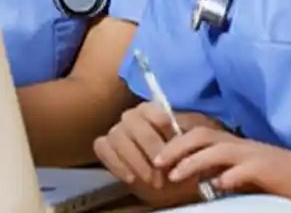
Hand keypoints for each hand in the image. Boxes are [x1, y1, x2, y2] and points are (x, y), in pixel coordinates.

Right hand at [92, 102, 224, 191]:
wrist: (164, 178)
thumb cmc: (177, 159)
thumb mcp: (187, 149)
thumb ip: (185, 141)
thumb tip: (183, 140)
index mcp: (153, 111)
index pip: (158, 114)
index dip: (167, 134)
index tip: (175, 153)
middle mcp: (131, 116)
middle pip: (136, 125)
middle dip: (151, 150)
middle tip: (162, 171)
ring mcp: (116, 130)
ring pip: (119, 138)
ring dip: (136, 161)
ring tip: (151, 180)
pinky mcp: (103, 145)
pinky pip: (104, 149)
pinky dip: (117, 165)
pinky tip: (131, 178)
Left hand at [155, 127, 290, 208]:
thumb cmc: (284, 180)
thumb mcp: (249, 174)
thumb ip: (228, 172)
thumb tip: (206, 180)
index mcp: (237, 145)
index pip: (200, 133)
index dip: (176, 142)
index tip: (158, 157)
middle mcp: (243, 145)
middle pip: (202, 134)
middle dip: (175, 147)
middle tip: (157, 163)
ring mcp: (256, 155)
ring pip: (217, 149)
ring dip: (192, 161)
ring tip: (175, 176)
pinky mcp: (269, 169)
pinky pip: (244, 169)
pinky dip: (228, 176)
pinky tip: (216, 186)